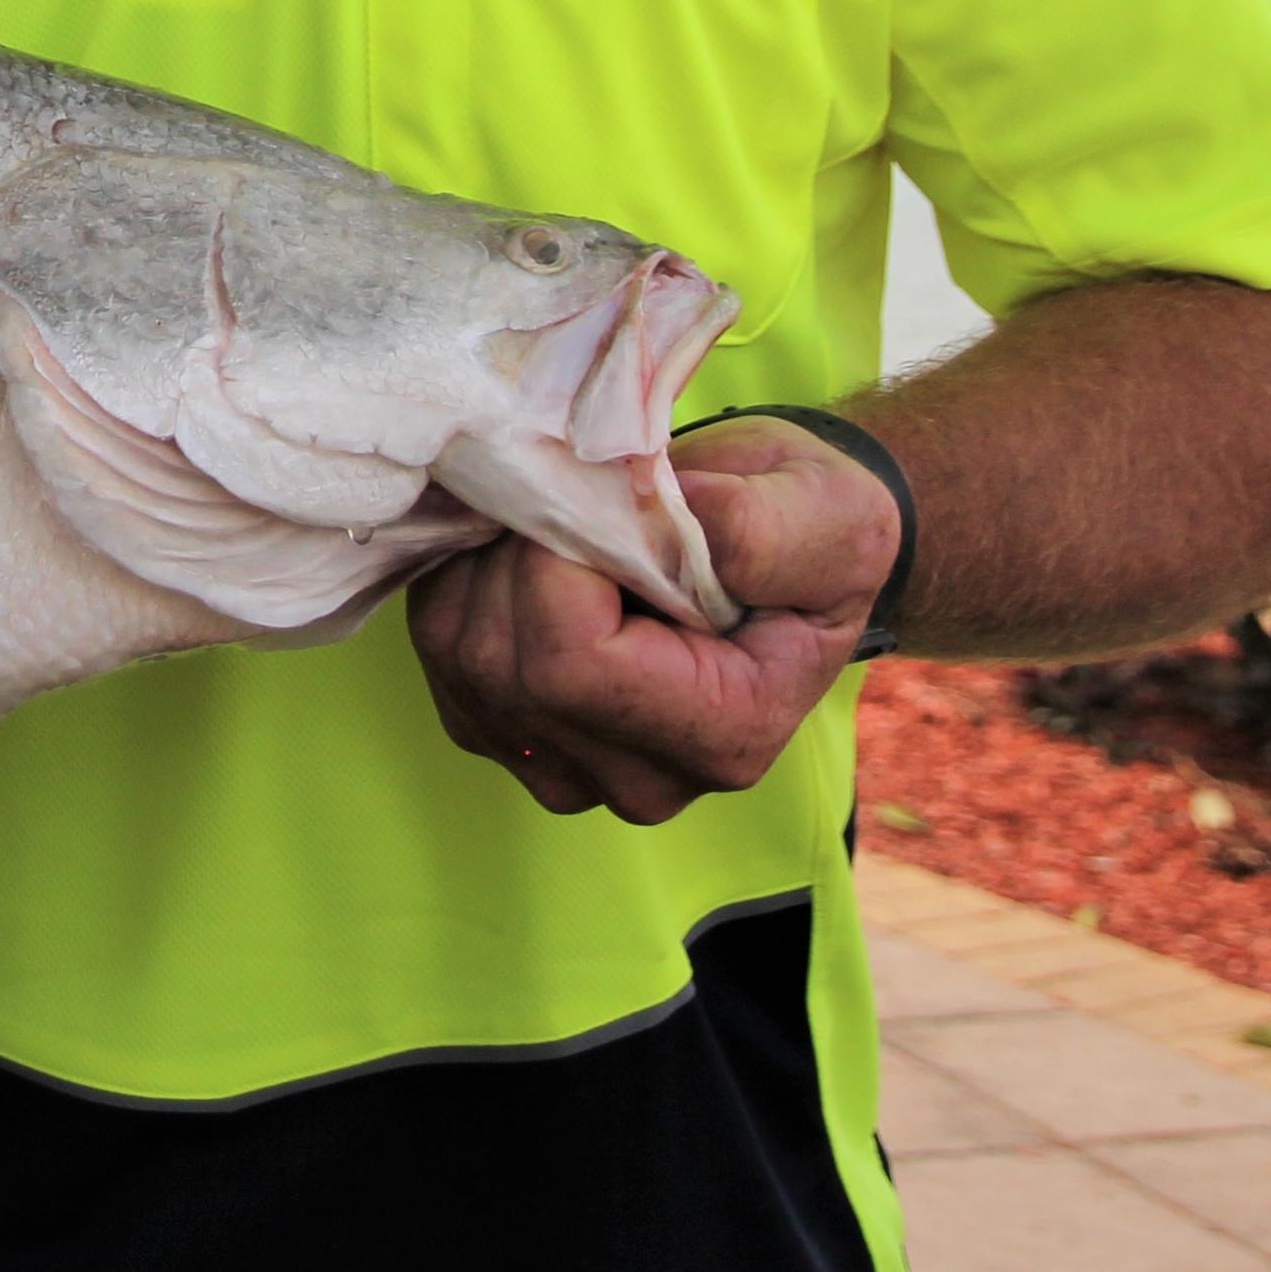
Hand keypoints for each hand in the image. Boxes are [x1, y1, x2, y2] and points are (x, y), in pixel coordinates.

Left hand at [405, 415, 905, 825]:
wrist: (787, 545)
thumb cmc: (810, 527)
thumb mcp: (832, 516)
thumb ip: (757, 529)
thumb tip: (650, 524)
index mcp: (725, 738)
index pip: (571, 665)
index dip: (558, 562)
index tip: (601, 495)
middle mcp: (639, 781)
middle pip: (501, 664)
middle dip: (518, 552)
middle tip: (576, 490)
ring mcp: (564, 769)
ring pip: (456, 652)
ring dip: (487, 560)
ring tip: (562, 517)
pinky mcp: (506, 734)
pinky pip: (438, 646)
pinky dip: (465, 579)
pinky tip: (529, 550)